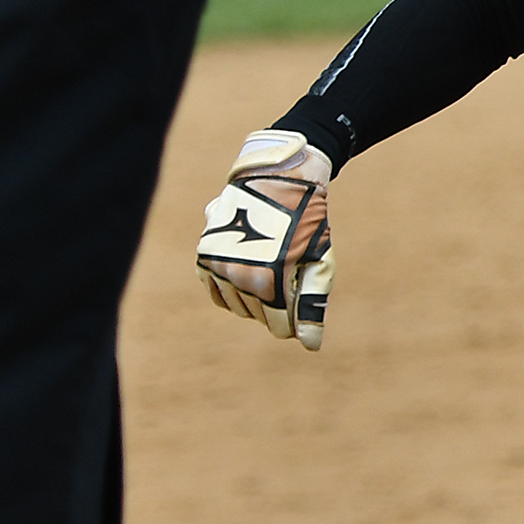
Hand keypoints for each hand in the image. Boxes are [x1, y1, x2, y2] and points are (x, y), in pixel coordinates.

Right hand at [196, 130, 333, 350]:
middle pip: (259, 316)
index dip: (295, 320)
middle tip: (291, 276)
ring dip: (255, 298)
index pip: (279, 326)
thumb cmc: (307, 220)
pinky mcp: (205, 256)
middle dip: (277, 305)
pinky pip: (215, 293)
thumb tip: (311, 346)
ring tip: (272, 269)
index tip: (302, 300)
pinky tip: (249, 275)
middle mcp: (237, 275)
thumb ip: (312, 305)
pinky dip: (231, 292)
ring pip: (237, 307)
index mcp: (269, 280)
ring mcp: (217, 265)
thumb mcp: (319, 261)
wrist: (278, 176)